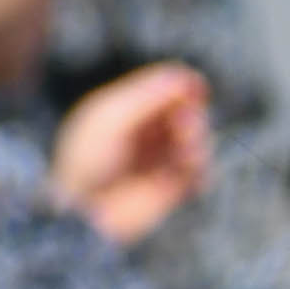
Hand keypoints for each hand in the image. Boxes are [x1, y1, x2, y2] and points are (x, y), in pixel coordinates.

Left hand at [51, 62, 212, 246]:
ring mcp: (159, 159)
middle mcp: (144, 131)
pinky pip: (202, 172)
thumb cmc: (87, 162)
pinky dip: (202, 169)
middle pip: (185, 110)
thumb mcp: (112, 119)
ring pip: (197, 139)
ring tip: (186, 153)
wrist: (87, 212)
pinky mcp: (172, 187)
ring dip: (198, 142)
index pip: (162, 87)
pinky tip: (192, 173)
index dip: (183, 85)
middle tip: (184, 126)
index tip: (197, 87)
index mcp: (123, 108)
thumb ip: (147, 97)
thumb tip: (185, 76)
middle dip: (191, 116)